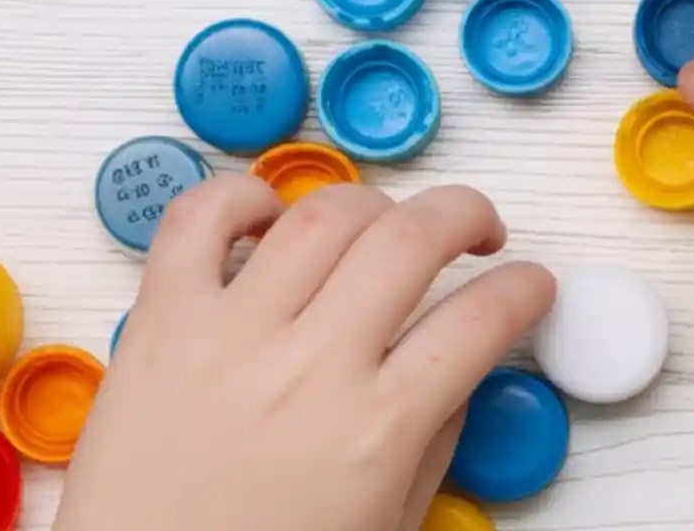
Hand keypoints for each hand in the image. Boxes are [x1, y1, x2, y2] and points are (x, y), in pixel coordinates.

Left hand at [56, 177, 554, 530]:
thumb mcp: (384, 524)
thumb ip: (432, 442)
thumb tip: (459, 365)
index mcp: (377, 430)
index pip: (483, 320)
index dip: (526, 288)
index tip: (531, 285)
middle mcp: (312, 367)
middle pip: (415, 238)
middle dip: (468, 214)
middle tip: (478, 231)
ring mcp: (232, 335)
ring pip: (326, 215)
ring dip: (379, 204)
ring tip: (387, 228)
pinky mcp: (162, 323)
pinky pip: (198, 218)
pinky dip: (241, 196)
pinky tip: (271, 218)